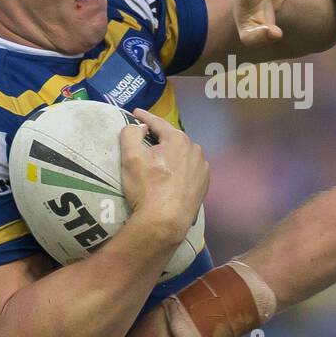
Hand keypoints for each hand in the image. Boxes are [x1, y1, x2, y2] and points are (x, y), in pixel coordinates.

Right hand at [119, 108, 208, 244]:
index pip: (158, 123)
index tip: (135, 113)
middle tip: (146, 138)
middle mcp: (195, 150)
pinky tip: (172, 175)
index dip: (144, 117)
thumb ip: (131, 134)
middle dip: (160, 136)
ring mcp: (202, 168)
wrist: (165, 222)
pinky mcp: (204, 185)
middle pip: (172, 138)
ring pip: (183, 154)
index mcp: (178, 140)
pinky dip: (180, 168)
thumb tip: (139, 127)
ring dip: (172, 153)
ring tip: (159, 158)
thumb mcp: (131, 157)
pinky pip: (190, 169)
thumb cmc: (147, 188)